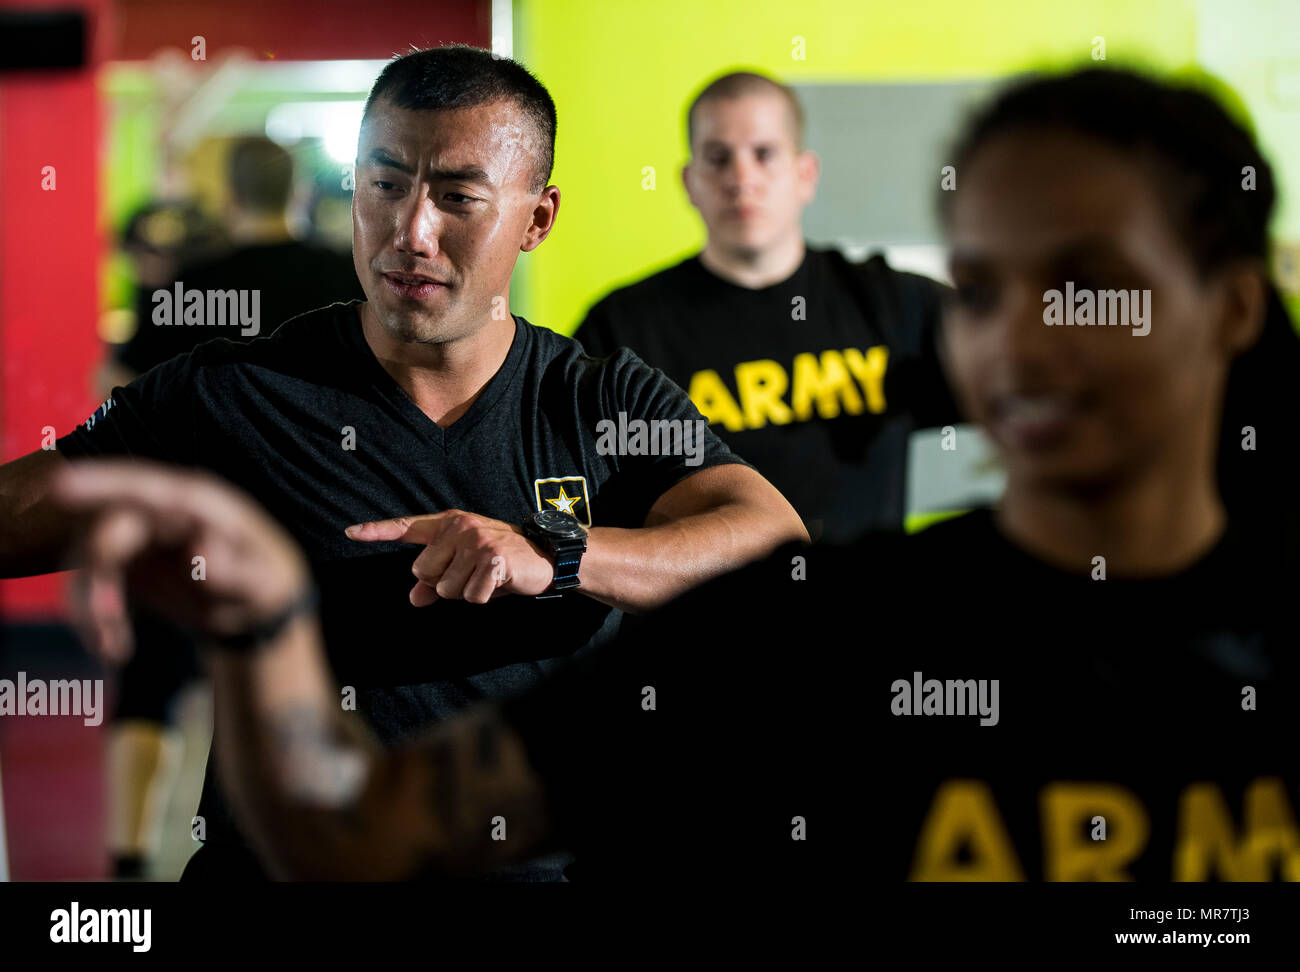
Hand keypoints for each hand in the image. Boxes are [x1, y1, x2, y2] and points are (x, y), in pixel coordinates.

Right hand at [52, 460, 312, 662]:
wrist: (252, 602)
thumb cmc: (264, 580)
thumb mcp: (264, 584)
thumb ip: (237, 573)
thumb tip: (201, 558)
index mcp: (200, 505)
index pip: (149, 489)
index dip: (104, 483)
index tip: (60, 485)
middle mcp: (162, 512)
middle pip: (108, 529)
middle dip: (97, 576)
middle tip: (106, 624)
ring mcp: (137, 534)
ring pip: (87, 559)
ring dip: (89, 605)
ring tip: (113, 651)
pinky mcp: (122, 562)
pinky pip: (88, 583)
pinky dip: (92, 617)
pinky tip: (113, 649)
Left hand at [345, 511, 554, 604]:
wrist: (545, 558)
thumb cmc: (500, 563)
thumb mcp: (465, 568)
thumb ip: (437, 580)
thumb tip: (415, 598)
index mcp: (449, 524)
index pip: (406, 527)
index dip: (377, 531)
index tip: (350, 532)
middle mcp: (459, 527)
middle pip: (423, 572)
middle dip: (444, 583)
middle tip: (472, 574)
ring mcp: (476, 541)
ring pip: (445, 588)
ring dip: (465, 593)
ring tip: (486, 578)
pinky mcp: (492, 559)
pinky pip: (471, 596)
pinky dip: (484, 598)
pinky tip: (499, 583)